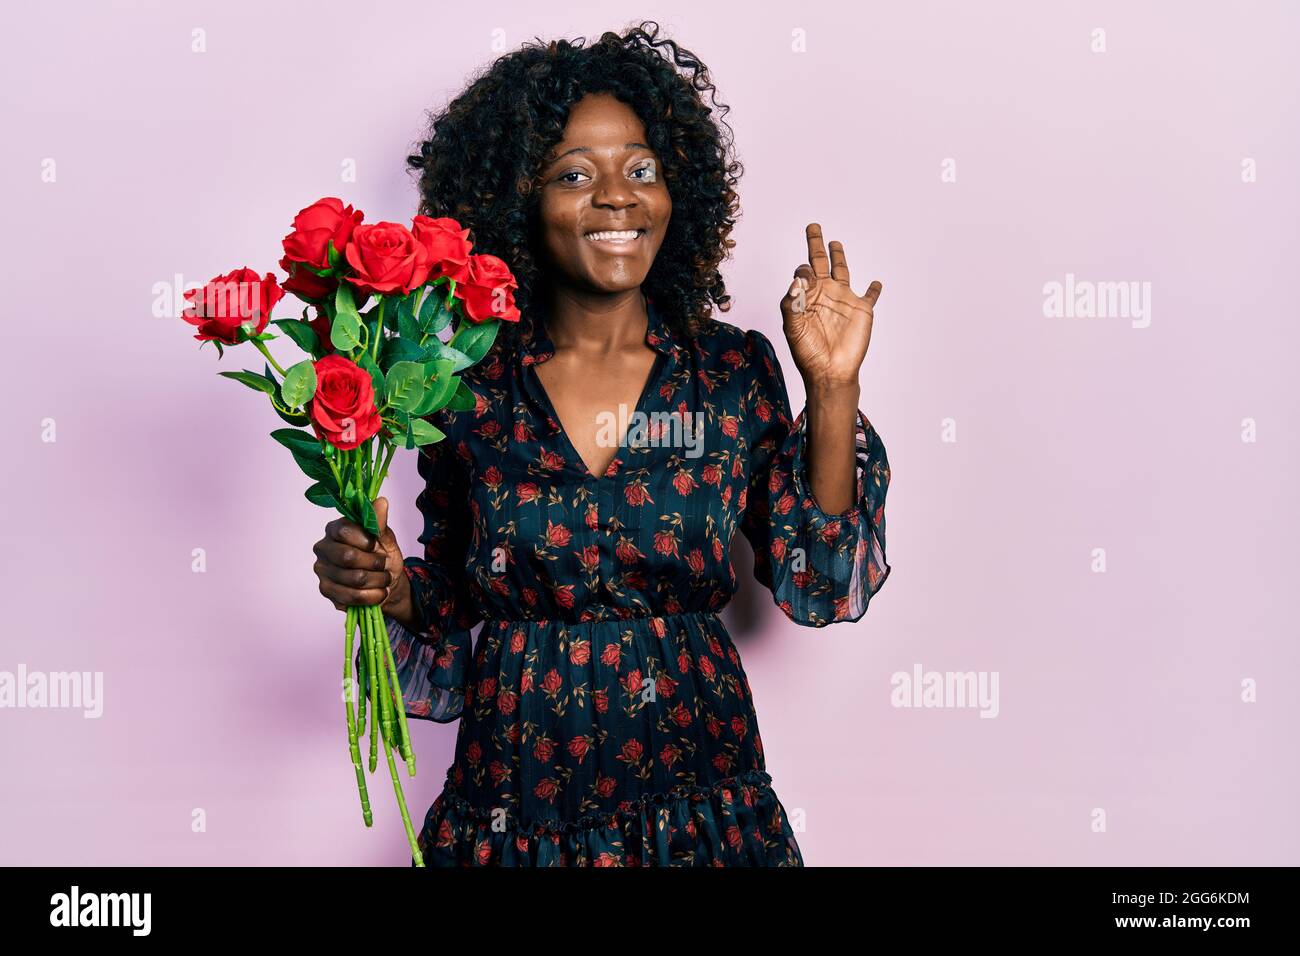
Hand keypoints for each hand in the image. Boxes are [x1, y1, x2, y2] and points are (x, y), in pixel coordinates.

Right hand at [312, 497, 412, 624]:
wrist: (385, 583)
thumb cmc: (382, 556)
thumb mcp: (385, 538)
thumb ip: (379, 522)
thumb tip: (381, 501)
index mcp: (334, 529)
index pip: (343, 530)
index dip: (364, 540)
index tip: (376, 545)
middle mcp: (323, 548)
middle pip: (347, 557)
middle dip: (374, 563)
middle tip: (384, 564)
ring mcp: (322, 570)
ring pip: (354, 579)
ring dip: (377, 580)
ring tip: (384, 579)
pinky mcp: (326, 590)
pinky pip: (352, 596)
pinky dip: (372, 596)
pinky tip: (379, 592)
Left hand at [779, 223, 881, 390]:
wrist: (830, 372)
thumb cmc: (808, 353)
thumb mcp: (793, 327)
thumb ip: (792, 302)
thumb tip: (798, 278)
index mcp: (807, 296)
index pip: (803, 272)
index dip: (804, 271)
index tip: (807, 280)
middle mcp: (824, 294)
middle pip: (820, 262)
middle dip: (816, 244)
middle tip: (813, 226)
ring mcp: (844, 300)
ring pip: (842, 271)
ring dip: (839, 256)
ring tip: (834, 242)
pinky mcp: (862, 309)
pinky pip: (870, 295)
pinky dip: (874, 289)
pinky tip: (876, 283)